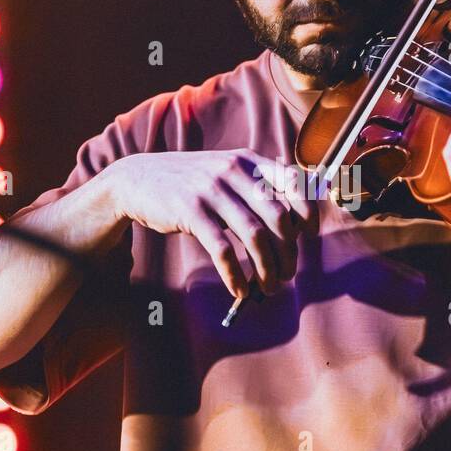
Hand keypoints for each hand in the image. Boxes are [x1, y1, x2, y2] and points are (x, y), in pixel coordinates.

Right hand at [104, 149, 319, 298]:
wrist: (138, 178)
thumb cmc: (190, 183)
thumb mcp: (225, 171)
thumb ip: (255, 188)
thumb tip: (291, 227)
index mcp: (248, 161)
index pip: (293, 183)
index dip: (308, 211)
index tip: (312, 234)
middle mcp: (234, 171)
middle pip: (279, 218)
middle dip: (289, 252)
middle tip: (287, 273)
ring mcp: (212, 190)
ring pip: (255, 236)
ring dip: (267, 268)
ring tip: (269, 287)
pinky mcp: (191, 212)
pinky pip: (223, 249)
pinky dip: (235, 274)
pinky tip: (239, 289)